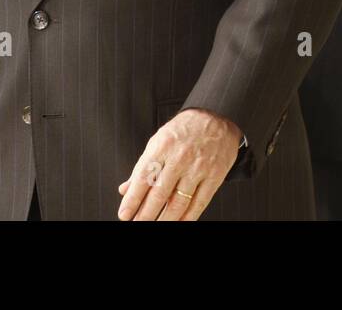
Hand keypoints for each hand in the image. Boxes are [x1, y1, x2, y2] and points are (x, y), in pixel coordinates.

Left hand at [117, 108, 240, 220]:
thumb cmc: (185, 129)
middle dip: (145, 214)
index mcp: (162, 146)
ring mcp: (198, 168)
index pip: (143, 178)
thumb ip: (142, 166)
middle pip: (159, 193)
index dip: (132, 200)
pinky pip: (199, 203)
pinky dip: (188, 218)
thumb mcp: (159, 140)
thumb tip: (125, 189)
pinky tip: (179, 222)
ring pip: (178, 202)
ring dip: (165, 220)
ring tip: (155, 225)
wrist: (216, 116)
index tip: (125, 214)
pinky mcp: (214, 176)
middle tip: (137, 223)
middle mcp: (180, 157)